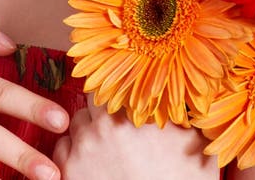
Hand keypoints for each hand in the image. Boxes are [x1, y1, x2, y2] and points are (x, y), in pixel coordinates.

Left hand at [53, 100, 218, 178]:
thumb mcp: (193, 142)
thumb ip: (180, 112)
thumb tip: (180, 94)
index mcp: (130, 114)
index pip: (109, 85)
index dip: (115, 93)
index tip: (121, 101)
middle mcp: (101, 128)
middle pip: (89, 105)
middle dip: (99, 113)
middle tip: (115, 129)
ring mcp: (81, 153)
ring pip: (74, 127)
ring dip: (85, 133)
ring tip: (104, 150)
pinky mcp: (68, 177)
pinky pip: (60, 152)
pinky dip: (71, 155)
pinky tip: (90, 166)